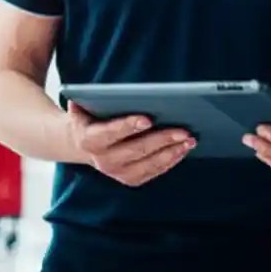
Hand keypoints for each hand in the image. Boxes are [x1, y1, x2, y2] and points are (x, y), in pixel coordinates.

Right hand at [66, 101, 195, 186]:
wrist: (81, 145)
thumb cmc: (88, 118)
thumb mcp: (83, 106)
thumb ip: (87, 99)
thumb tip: (94, 92)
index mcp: (90, 140)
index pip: (110, 133)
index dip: (128, 126)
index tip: (148, 119)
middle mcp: (103, 160)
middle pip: (136, 150)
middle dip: (162, 139)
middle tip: (183, 131)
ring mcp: (118, 172)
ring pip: (148, 164)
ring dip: (171, 152)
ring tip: (189, 140)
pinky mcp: (130, 179)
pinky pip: (154, 171)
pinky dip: (170, 160)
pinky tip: (182, 149)